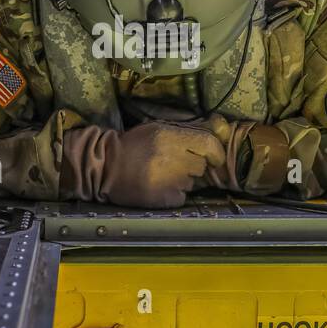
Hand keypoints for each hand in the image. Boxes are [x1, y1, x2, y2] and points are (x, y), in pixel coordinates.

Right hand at [101, 121, 224, 207]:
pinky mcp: (164, 199)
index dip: (215, 152)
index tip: (214, 157)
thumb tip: (221, 127)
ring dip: (182, 180)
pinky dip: (174, 194)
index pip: (208, 144)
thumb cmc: (134, 145)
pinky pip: (182, 197)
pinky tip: (158, 187)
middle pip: (201, 166)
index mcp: (169, 137)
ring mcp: (168, 181)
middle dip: (192, 165)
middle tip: (174, 163)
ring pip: (191, 182)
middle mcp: (171, 158)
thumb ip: (187, 130)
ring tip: (161, 174)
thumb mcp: (157, 129)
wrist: (105, 167)